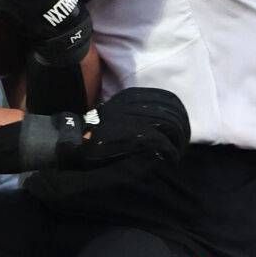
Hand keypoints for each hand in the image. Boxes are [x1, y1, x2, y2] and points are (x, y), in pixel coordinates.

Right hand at [56, 87, 190, 169]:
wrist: (72, 147)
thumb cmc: (95, 138)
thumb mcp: (116, 118)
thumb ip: (134, 115)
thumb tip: (164, 119)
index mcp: (130, 98)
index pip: (167, 100)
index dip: (179, 115)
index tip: (180, 131)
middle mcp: (132, 105)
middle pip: (172, 113)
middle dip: (182, 130)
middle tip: (181, 145)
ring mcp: (131, 120)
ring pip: (171, 125)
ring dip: (178, 142)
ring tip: (176, 154)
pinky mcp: (132, 137)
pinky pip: (162, 141)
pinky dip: (170, 152)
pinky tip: (170, 159)